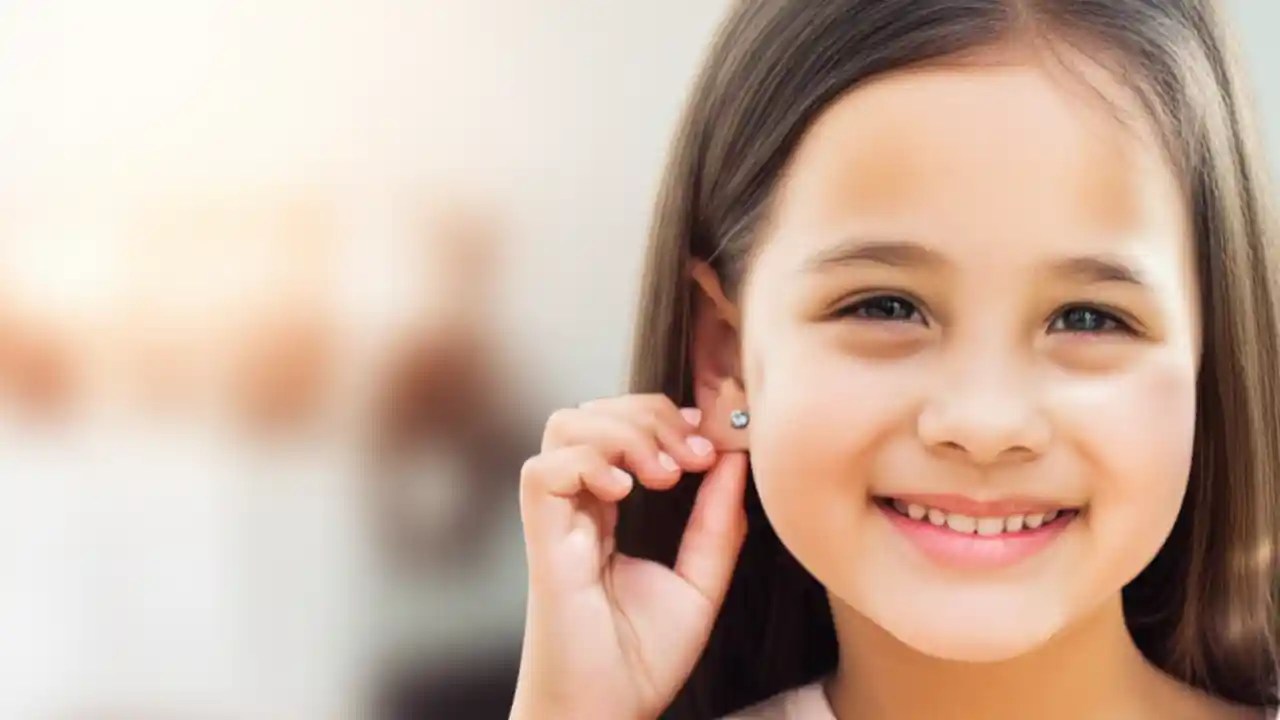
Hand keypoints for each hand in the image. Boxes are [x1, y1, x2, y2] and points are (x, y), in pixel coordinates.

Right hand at [510, 394, 748, 719]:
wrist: (605, 715)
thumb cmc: (640, 663)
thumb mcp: (701, 583)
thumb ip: (717, 523)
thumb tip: (734, 460)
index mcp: (608, 513)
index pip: (619, 429)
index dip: (661, 418)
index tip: (707, 442)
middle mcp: (578, 508)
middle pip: (592, 412)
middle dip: (647, 415)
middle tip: (691, 456)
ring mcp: (558, 521)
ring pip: (565, 425)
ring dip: (622, 434)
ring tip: (662, 475)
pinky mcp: (543, 542)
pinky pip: (544, 470)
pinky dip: (590, 465)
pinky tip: (626, 494)